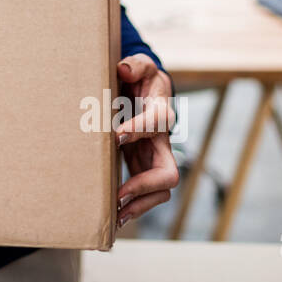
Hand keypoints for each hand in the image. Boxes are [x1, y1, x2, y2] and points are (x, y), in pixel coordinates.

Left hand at [114, 54, 178, 228]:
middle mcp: (162, 140)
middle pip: (168, 173)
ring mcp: (154, 156)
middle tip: (119, 194)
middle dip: (144, 186)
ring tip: (115, 216)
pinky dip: (133, 205)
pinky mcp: (142, 165)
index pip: (156, 123)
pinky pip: (145, 192)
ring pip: (159, 190)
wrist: (148, 91)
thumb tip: (123, 70)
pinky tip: (113, 216)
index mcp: (160, 112)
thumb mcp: (141, 65)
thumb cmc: (143, 78)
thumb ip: (135, 65)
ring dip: (139, 205)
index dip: (138, 129)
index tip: (116, 136)